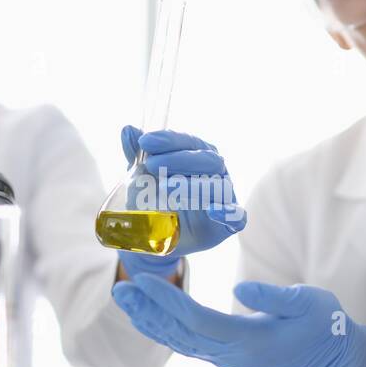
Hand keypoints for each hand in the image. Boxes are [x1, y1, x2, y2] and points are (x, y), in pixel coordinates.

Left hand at [111, 275, 365, 366]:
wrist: (330, 353)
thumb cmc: (322, 322)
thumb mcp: (308, 302)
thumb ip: (274, 296)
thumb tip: (240, 289)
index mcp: (248, 340)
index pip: (197, 319)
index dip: (168, 300)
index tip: (143, 280)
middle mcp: (230, 353)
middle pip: (179, 332)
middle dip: (147, 309)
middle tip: (120, 287)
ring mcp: (226, 356)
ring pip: (178, 339)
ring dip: (149, 318)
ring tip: (124, 295)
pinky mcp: (225, 352)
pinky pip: (186, 340)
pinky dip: (162, 325)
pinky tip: (147, 311)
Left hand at [116, 126, 246, 277]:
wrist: (152, 237)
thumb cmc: (152, 201)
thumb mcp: (141, 178)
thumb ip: (137, 155)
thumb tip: (128, 129)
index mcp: (199, 157)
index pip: (189, 142)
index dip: (169, 139)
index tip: (145, 141)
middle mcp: (216, 174)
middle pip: (207, 160)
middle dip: (178, 159)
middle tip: (150, 165)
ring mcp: (224, 199)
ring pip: (219, 187)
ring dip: (193, 185)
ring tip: (166, 187)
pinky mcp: (227, 225)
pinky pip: (237, 218)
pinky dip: (228, 214)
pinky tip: (213, 211)